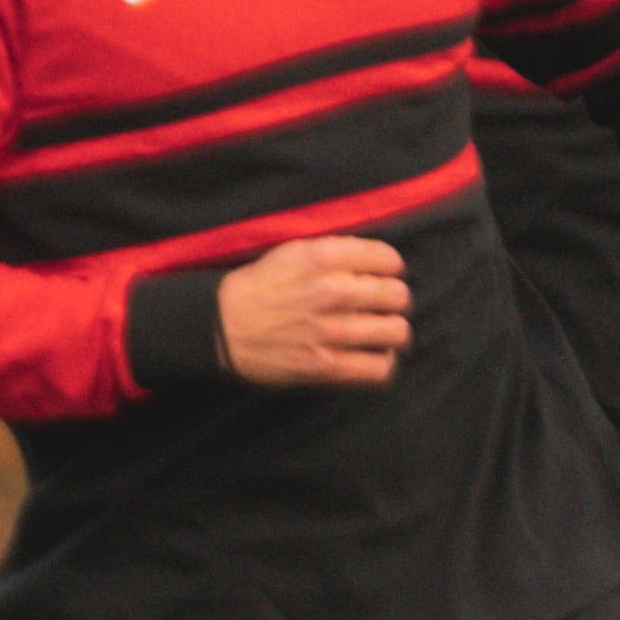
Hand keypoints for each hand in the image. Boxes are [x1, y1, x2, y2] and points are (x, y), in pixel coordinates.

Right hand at [214, 234, 411, 389]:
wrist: (221, 326)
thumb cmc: (257, 287)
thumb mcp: (292, 252)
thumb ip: (335, 251)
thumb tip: (374, 260)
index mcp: (324, 258)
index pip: (389, 260)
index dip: (389, 269)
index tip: (381, 276)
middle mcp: (332, 293)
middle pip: (398, 296)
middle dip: (392, 300)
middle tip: (380, 306)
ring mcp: (330, 332)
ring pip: (396, 332)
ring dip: (391, 332)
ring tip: (380, 332)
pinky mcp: (325, 366)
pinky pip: (378, 368)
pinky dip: (382, 364)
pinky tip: (373, 357)